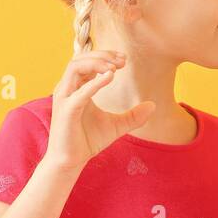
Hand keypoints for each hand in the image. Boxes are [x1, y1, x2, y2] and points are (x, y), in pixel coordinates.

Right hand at [46, 49, 155, 169]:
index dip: (106, 57)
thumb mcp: (116, 126)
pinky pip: (79, 92)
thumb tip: (153, 105)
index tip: (125, 60)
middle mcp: (68, 89)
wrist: (70, 161)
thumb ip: (133, 115)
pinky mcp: (66, 111)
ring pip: (75, 68)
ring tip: (115, 67)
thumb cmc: (88, 140)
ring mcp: (65, 99)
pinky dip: (94, 82)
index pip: (87, 62)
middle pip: (80, 59)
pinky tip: (110, 77)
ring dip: (96, 63)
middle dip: (102, 55)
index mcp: (77, 88)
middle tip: (123, 60)